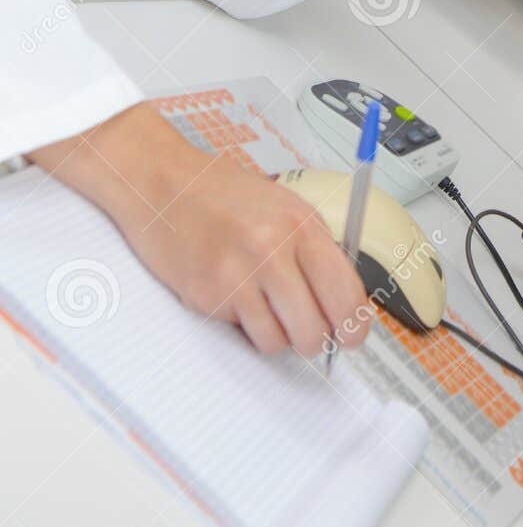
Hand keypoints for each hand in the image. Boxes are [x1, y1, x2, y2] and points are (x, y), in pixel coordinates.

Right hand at [28, 102, 370, 358]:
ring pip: (278, 342)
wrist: (164, 184)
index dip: (355, 325)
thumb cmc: (223, 194)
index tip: (353, 336)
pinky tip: (235, 297)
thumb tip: (343, 300)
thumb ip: (314, 248)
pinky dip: (244, 326)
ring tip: (265, 308)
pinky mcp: (207, 295)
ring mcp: (238, 275)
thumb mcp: (284, 206)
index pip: (346, 292)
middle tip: (309, 333)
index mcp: (301, 225)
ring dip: (277, 336)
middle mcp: (273, 250)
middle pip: (315, 329)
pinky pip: (243, 334)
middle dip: (316, 340)